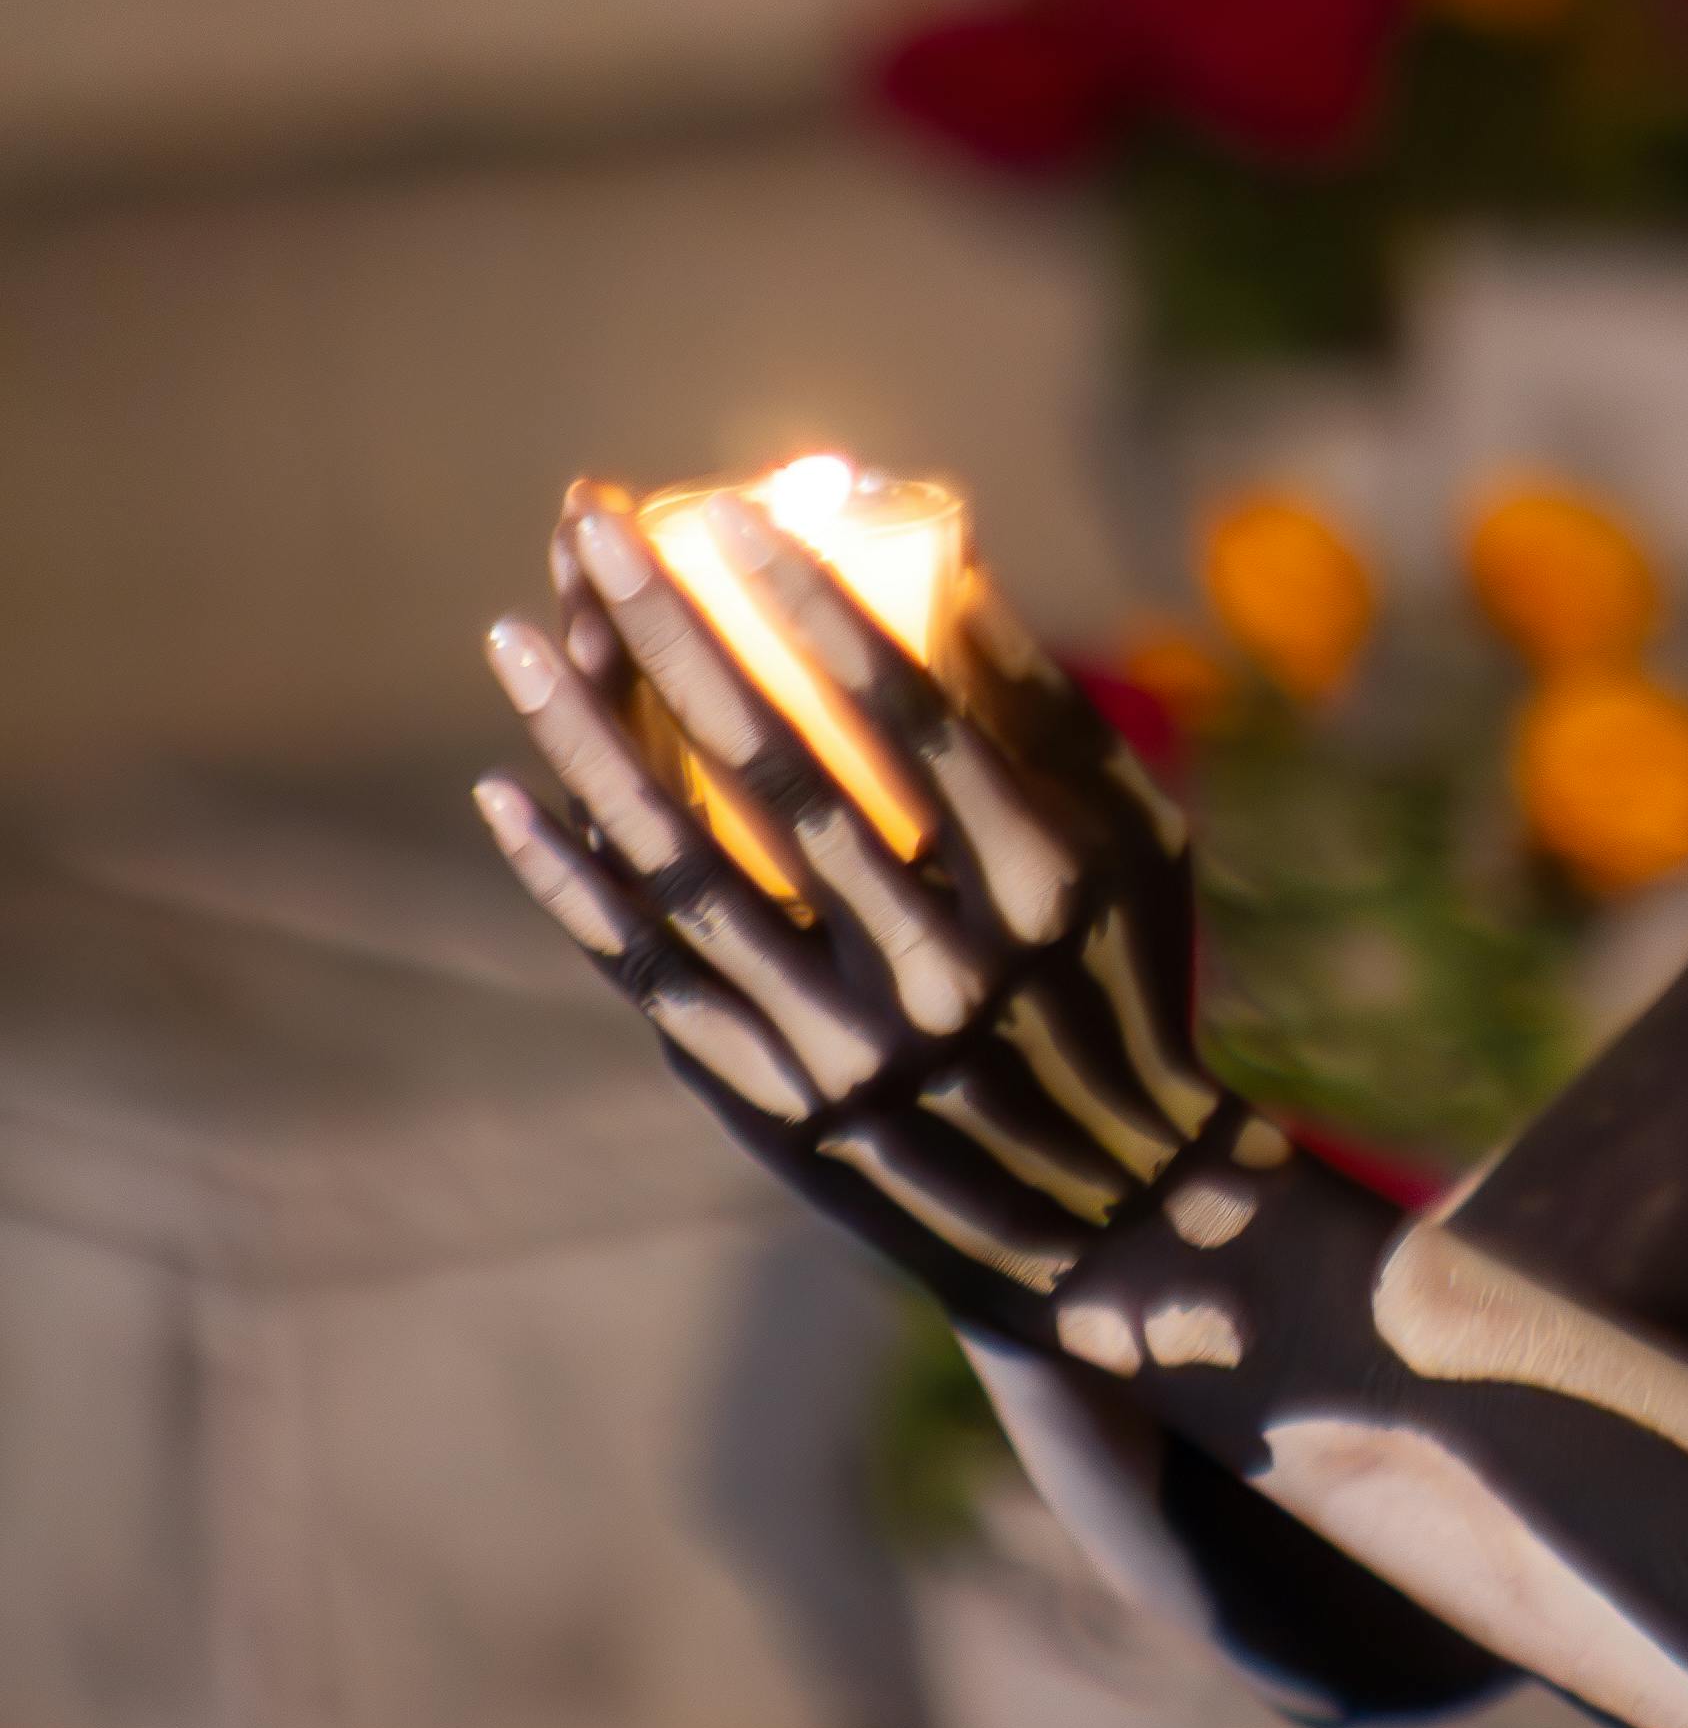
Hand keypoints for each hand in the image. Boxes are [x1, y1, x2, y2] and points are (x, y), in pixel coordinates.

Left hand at [476, 487, 1291, 1370]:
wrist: (1105, 1214)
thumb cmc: (1125, 981)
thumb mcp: (1142, 839)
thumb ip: (1044, 707)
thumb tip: (942, 551)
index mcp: (1038, 887)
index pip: (906, 717)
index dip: (811, 609)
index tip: (727, 512)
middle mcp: (935, 968)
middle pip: (774, 774)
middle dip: (672, 636)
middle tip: (595, 528)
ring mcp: (841, 1045)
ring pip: (682, 870)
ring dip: (587, 743)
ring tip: (514, 637)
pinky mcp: (770, 1098)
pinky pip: (647, 971)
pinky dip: (571, 882)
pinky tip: (506, 794)